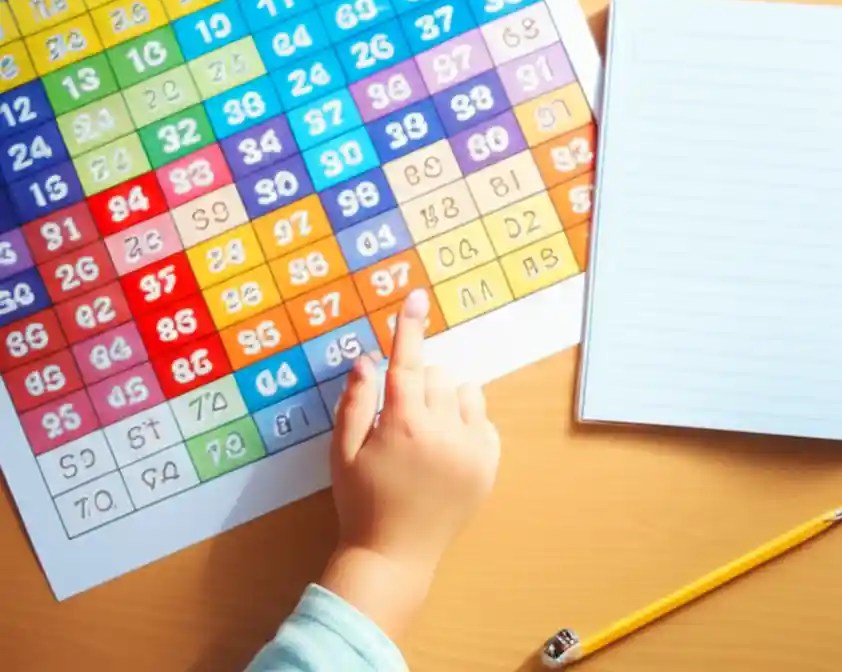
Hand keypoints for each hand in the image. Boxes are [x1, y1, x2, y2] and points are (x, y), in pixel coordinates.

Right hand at [319, 288, 499, 635]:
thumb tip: (365, 359)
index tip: (417, 295)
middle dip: (416, 385)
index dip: (408, 326)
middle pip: (435, 375)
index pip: (406, 361)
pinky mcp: (489, 464)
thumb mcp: (343, 453)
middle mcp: (442, 430)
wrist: (395, 554)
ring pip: (465, 393)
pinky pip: (485, 421)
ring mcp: (471, 448)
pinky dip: (467, 425)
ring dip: (445, 401)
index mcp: (401, 424)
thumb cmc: (361, 502)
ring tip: (425, 435)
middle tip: (399, 418)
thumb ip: (354, 403)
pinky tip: (445, 451)